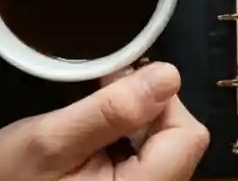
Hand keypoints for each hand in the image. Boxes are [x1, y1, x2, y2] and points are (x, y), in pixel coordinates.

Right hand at [0, 62, 208, 180]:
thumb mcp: (50, 140)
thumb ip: (112, 110)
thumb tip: (168, 77)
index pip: (187, 137)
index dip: (162, 102)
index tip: (124, 85)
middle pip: (180, 142)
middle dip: (146, 111)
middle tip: (103, 94)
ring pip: (165, 148)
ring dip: (135, 124)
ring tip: (93, 121)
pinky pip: (147, 160)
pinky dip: (127, 140)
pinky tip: (95, 139)